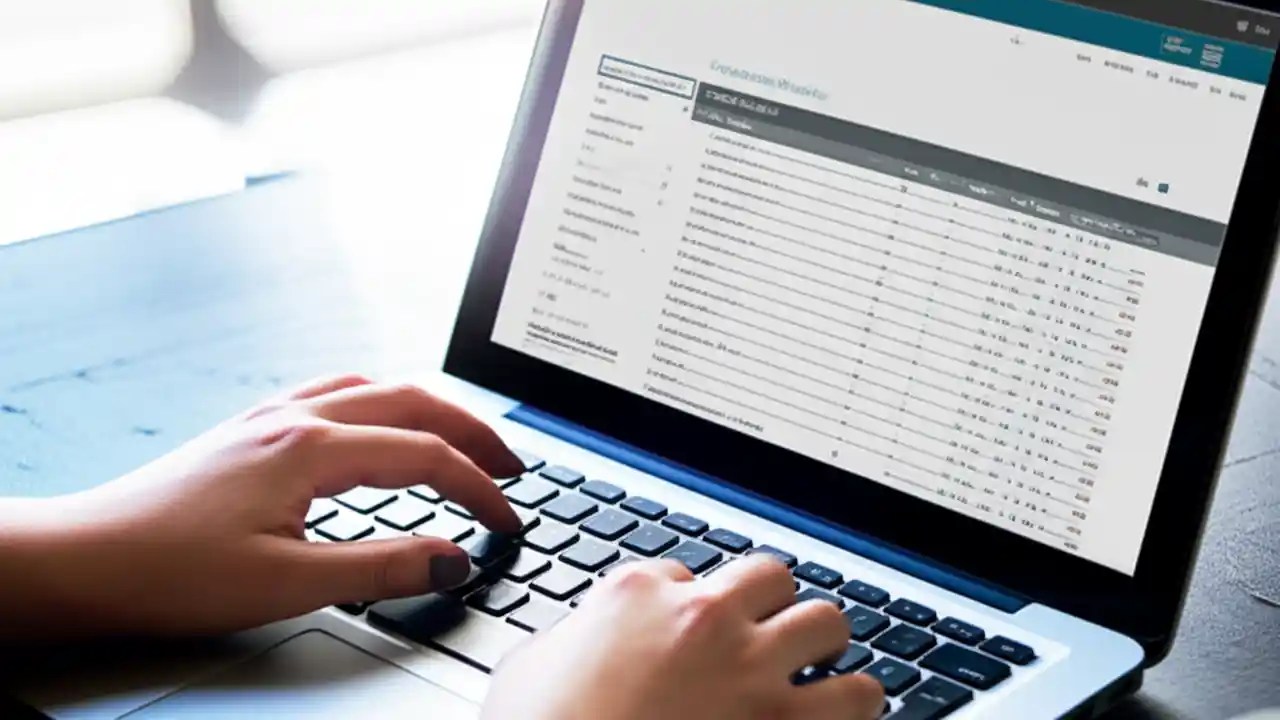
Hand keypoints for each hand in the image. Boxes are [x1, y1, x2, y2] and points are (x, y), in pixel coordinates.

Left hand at [0, 375, 523, 640]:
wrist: (87, 557)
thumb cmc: (171, 570)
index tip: (507, 521)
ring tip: (462, 440)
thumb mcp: (288, 583)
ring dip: (430, 411)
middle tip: (512, 466)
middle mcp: (295, 418)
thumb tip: (451, 558)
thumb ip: (381, 568)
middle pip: (413, 402)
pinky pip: (336, 394)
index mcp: (312, 449)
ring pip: (375, 388)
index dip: (478, 490)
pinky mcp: (252, 430)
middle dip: (472, 432)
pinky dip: (381, 404)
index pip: (426, 456)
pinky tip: (379, 426)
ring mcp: (271, 417)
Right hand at [483, 556, 884, 719]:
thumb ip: (568, 638)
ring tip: (821, 667)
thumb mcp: (528, 666)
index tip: (688, 633)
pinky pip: (859, 696)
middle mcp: (702, 619)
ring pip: (827, 624)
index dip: (687, 605)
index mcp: (637, 595)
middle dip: (771, 605)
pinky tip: (846, 712)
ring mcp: (750, 670)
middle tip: (768, 635)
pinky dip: (857, 703)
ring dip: (824, 647)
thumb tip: (577, 640)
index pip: (683, 572)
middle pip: (769, 577)